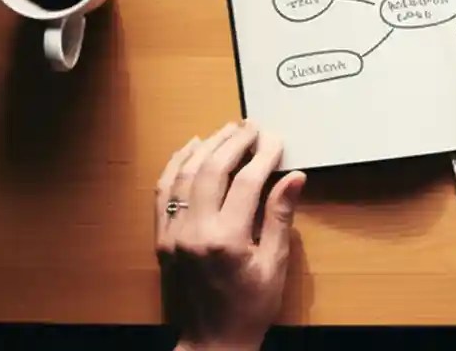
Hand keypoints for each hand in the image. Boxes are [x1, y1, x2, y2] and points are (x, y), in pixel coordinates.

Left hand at [155, 122, 306, 350]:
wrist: (212, 343)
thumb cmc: (249, 309)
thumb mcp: (274, 266)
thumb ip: (280, 217)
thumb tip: (294, 176)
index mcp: (225, 240)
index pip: (245, 183)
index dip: (263, 156)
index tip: (276, 140)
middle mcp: (194, 232)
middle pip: (212, 171)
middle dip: (233, 143)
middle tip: (251, 126)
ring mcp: (173, 234)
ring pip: (184, 175)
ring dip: (206, 148)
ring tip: (225, 131)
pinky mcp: (161, 239)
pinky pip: (163, 192)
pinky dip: (175, 166)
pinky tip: (190, 150)